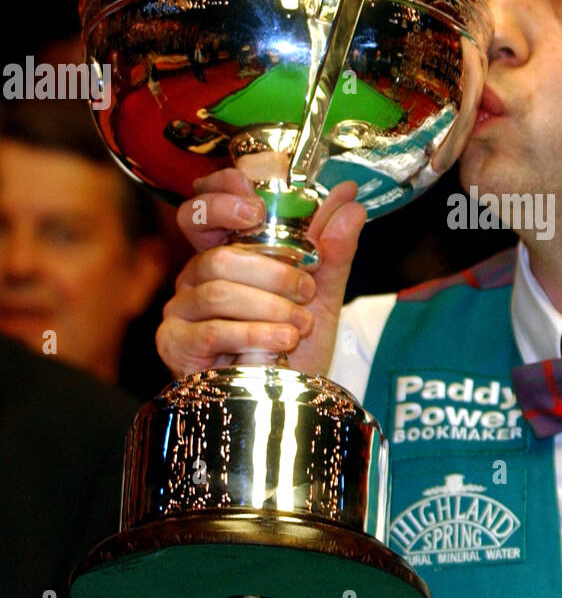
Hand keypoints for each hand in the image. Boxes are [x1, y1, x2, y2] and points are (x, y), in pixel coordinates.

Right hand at [156, 169, 365, 378]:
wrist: (287, 401)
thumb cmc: (295, 344)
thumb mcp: (322, 294)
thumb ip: (333, 247)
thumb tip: (350, 196)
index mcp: (226, 253)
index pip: (203, 208)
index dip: (220, 196)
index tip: (256, 205)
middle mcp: (196, 276)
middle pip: (220, 255)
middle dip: (272, 271)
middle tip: (306, 288)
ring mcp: (182, 309)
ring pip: (217, 290)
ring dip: (269, 307)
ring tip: (299, 326)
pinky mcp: (175, 343)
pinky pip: (212, 330)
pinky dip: (254, 334)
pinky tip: (281, 343)